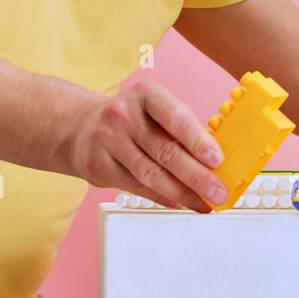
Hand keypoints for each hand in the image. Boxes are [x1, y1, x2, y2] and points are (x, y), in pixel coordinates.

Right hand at [68, 77, 227, 212]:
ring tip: (204, 203)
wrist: (80, 127)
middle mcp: (124, 115)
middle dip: (197, 176)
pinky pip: (137, 187)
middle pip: (165, 151)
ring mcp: (108, 141)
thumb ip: (180, 128)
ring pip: (151, 174)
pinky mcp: (99, 167)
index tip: (217, 160)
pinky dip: (163, 197)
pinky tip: (181, 202)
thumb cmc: (131, 118)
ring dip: (182, 193)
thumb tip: (215, 161)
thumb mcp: (153, 108)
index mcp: (145, 94)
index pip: (175, 117)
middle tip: (218, 192)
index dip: (198, 140)